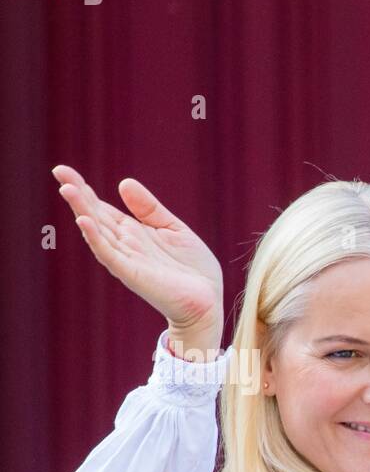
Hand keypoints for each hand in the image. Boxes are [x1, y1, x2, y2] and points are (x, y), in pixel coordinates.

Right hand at [52, 164, 223, 355]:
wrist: (208, 301)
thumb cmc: (193, 269)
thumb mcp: (173, 229)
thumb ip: (150, 209)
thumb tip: (124, 182)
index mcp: (133, 232)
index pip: (102, 207)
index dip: (83, 189)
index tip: (63, 171)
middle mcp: (124, 244)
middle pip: (95, 215)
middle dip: (77, 194)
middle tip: (59, 171)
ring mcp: (127, 259)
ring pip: (98, 232)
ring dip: (82, 211)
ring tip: (67, 190)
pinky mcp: (133, 274)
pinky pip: (109, 255)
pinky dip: (95, 239)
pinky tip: (85, 222)